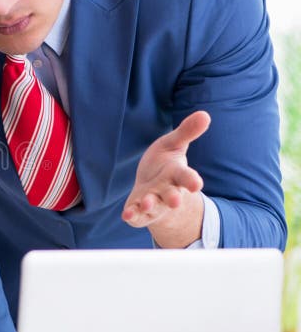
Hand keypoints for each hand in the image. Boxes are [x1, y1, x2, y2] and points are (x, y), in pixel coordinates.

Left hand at [122, 111, 209, 246]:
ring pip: (154, 207)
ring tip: (147, 204)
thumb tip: (205, 114)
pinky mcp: (140, 212)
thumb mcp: (174, 145)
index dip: (191, 180)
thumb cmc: (165, 164)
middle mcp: (167, 191)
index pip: (186, 177)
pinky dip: (133, 216)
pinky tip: (127, 215)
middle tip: (175, 201)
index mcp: (177, 175)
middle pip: (172, 195)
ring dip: (150, 205)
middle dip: (173, 198)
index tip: (196, 184)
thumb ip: (186, 132)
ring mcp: (154, 203)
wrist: (153, 188)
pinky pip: (138, 216)